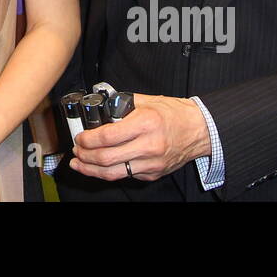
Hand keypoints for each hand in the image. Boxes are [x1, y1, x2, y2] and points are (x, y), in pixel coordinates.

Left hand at [69, 93, 209, 181]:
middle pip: (107, 158)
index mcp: (145, 123)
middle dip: (85, 156)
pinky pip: (127, 175)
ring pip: (114, 173)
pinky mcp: (154, 174)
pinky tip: (100, 167)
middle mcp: (149, 145)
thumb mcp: (147, 101)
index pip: (108, 136)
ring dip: (92, 170)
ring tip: (80, 164)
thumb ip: (122, 104)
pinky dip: (110, 172)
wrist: (199, 129)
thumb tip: (101, 106)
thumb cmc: (174, 113)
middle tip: (77, 151)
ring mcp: (152, 163)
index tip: (80, 138)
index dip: (88, 139)